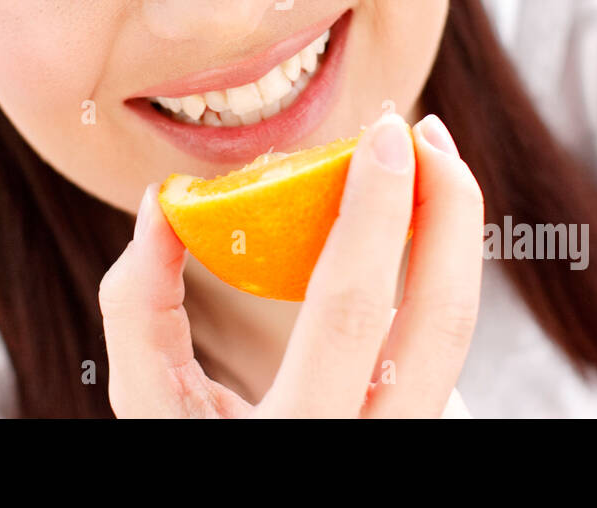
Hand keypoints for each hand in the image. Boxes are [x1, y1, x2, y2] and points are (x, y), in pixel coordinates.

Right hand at [98, 111, 484, 416]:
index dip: (378, 212)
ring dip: (454, 238)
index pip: (355, 311)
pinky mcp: (418, 432)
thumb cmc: (190, 465)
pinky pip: (440, 346)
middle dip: (448, 210)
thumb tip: (163, 202)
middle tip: (423, 131)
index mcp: (296, 442)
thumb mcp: (150, 410)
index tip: (386, 132)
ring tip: (431, 165)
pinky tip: (414, 231)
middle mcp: (368, 452)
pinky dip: (436, 274)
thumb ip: (139, 307)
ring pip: (456, 337)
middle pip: (441, 321)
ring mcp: (406, 449)